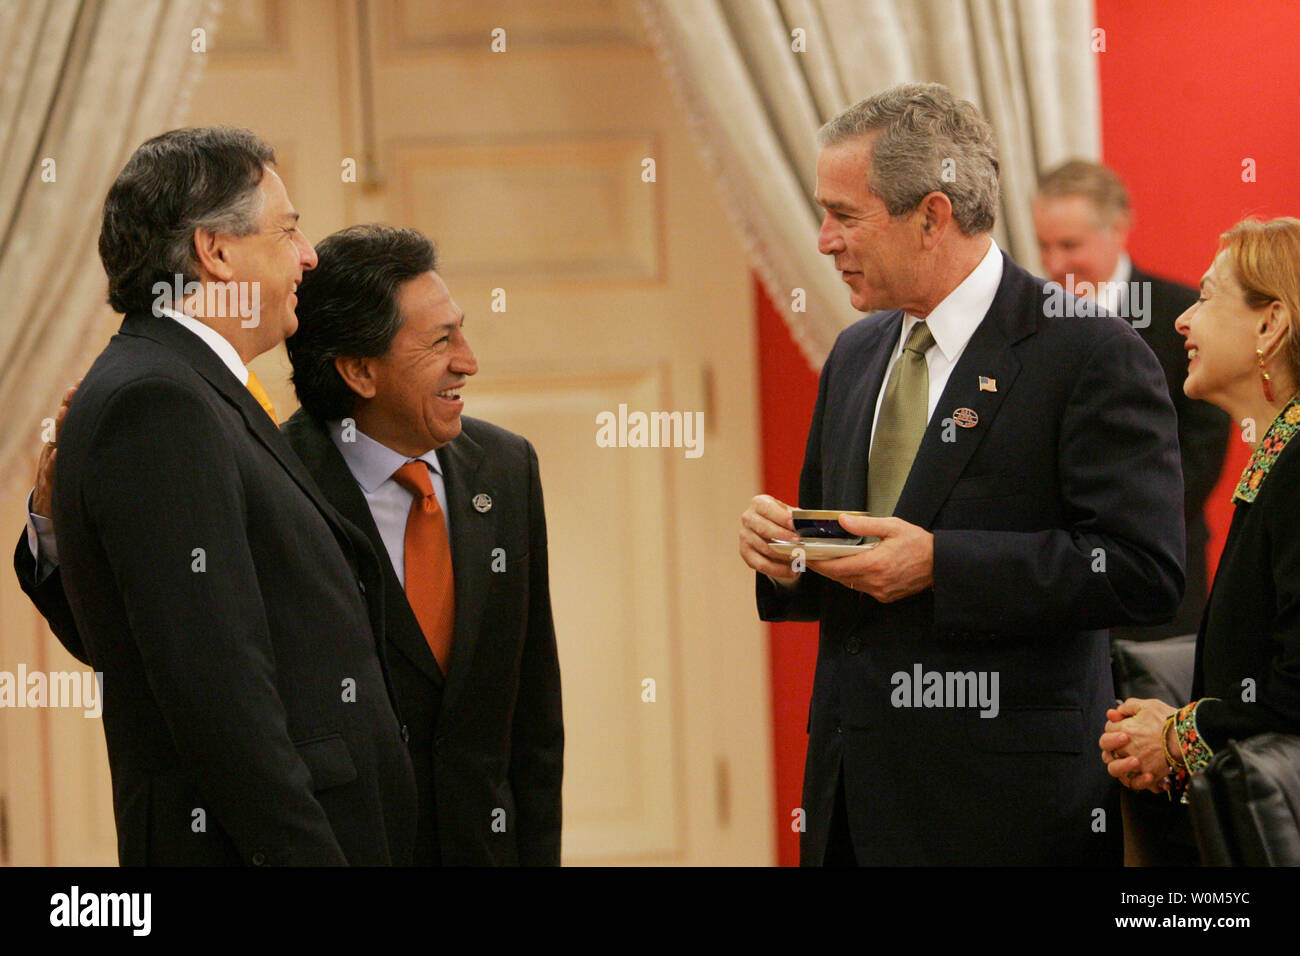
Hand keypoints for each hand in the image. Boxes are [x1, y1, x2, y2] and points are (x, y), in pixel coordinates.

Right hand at [33, 381, 78, 516]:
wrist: (51, 509)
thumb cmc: (73, 478)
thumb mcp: (82, 460)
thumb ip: (91, 442)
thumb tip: (117, 423)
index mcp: (66, 442)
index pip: (70, 416)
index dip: (75, 399)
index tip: (82, 381)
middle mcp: (57, 448)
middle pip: (62, 425)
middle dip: (67, 406)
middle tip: (73, 390)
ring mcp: (52, 464)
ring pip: (55, 444)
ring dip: (59, 428)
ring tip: (63, 412)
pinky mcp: (51, 482)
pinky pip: (52, 472)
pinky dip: (55, 462)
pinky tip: (59, 454)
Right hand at [739, 494, 799, 579]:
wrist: (771, 533)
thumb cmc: (782, 521)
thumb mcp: (789, 514)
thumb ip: (796, 517)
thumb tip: (807, 524)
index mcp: (758, 503)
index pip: (768, 509)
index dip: (782, 517)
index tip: (795, 525)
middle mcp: (748, 518)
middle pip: (764, 529)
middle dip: (784, 537)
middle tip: (799, 543)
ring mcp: (744, 535)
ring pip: (765, 548)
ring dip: (784, 555)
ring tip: (800, 558)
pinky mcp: (744, 552)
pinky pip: (761, 564)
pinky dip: (778, 570)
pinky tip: (792, 571)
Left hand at [806, 514, 933, 601]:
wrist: (941, 564)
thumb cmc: (918, 543)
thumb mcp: (893, 526)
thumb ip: (865, 525)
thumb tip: (842, 521)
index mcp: (875, 564)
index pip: (838, 567)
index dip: (819, 563)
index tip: (806, 556)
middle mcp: (875, 582)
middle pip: (840, 577)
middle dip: (823, 568)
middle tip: (810, 557)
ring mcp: (880, 592)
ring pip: (849, 583)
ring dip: (837, 573)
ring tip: (825, 560)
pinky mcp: (885, 596)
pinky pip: (861, 588)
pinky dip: (851, 578)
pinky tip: (848, 567)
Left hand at [1098, 697, 1177, 791]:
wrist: (1190, 737)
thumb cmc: (1170, 720)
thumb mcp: (1148, 705)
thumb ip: (1128, 707)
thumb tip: (1114, 713)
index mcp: (1123, 730)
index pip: (1109, 729)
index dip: (1116, 725)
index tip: (1125, 724)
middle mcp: (1126, 748)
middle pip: (1106, 750)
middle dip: (1113, 745)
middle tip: (1126, 741)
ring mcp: (1137, 763)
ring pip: (1116, 771)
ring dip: (1121, 766)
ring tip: (1134, 761)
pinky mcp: (1150, 775)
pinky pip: (1137, 783)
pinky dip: (1139, 781)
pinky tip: (1146, 775)